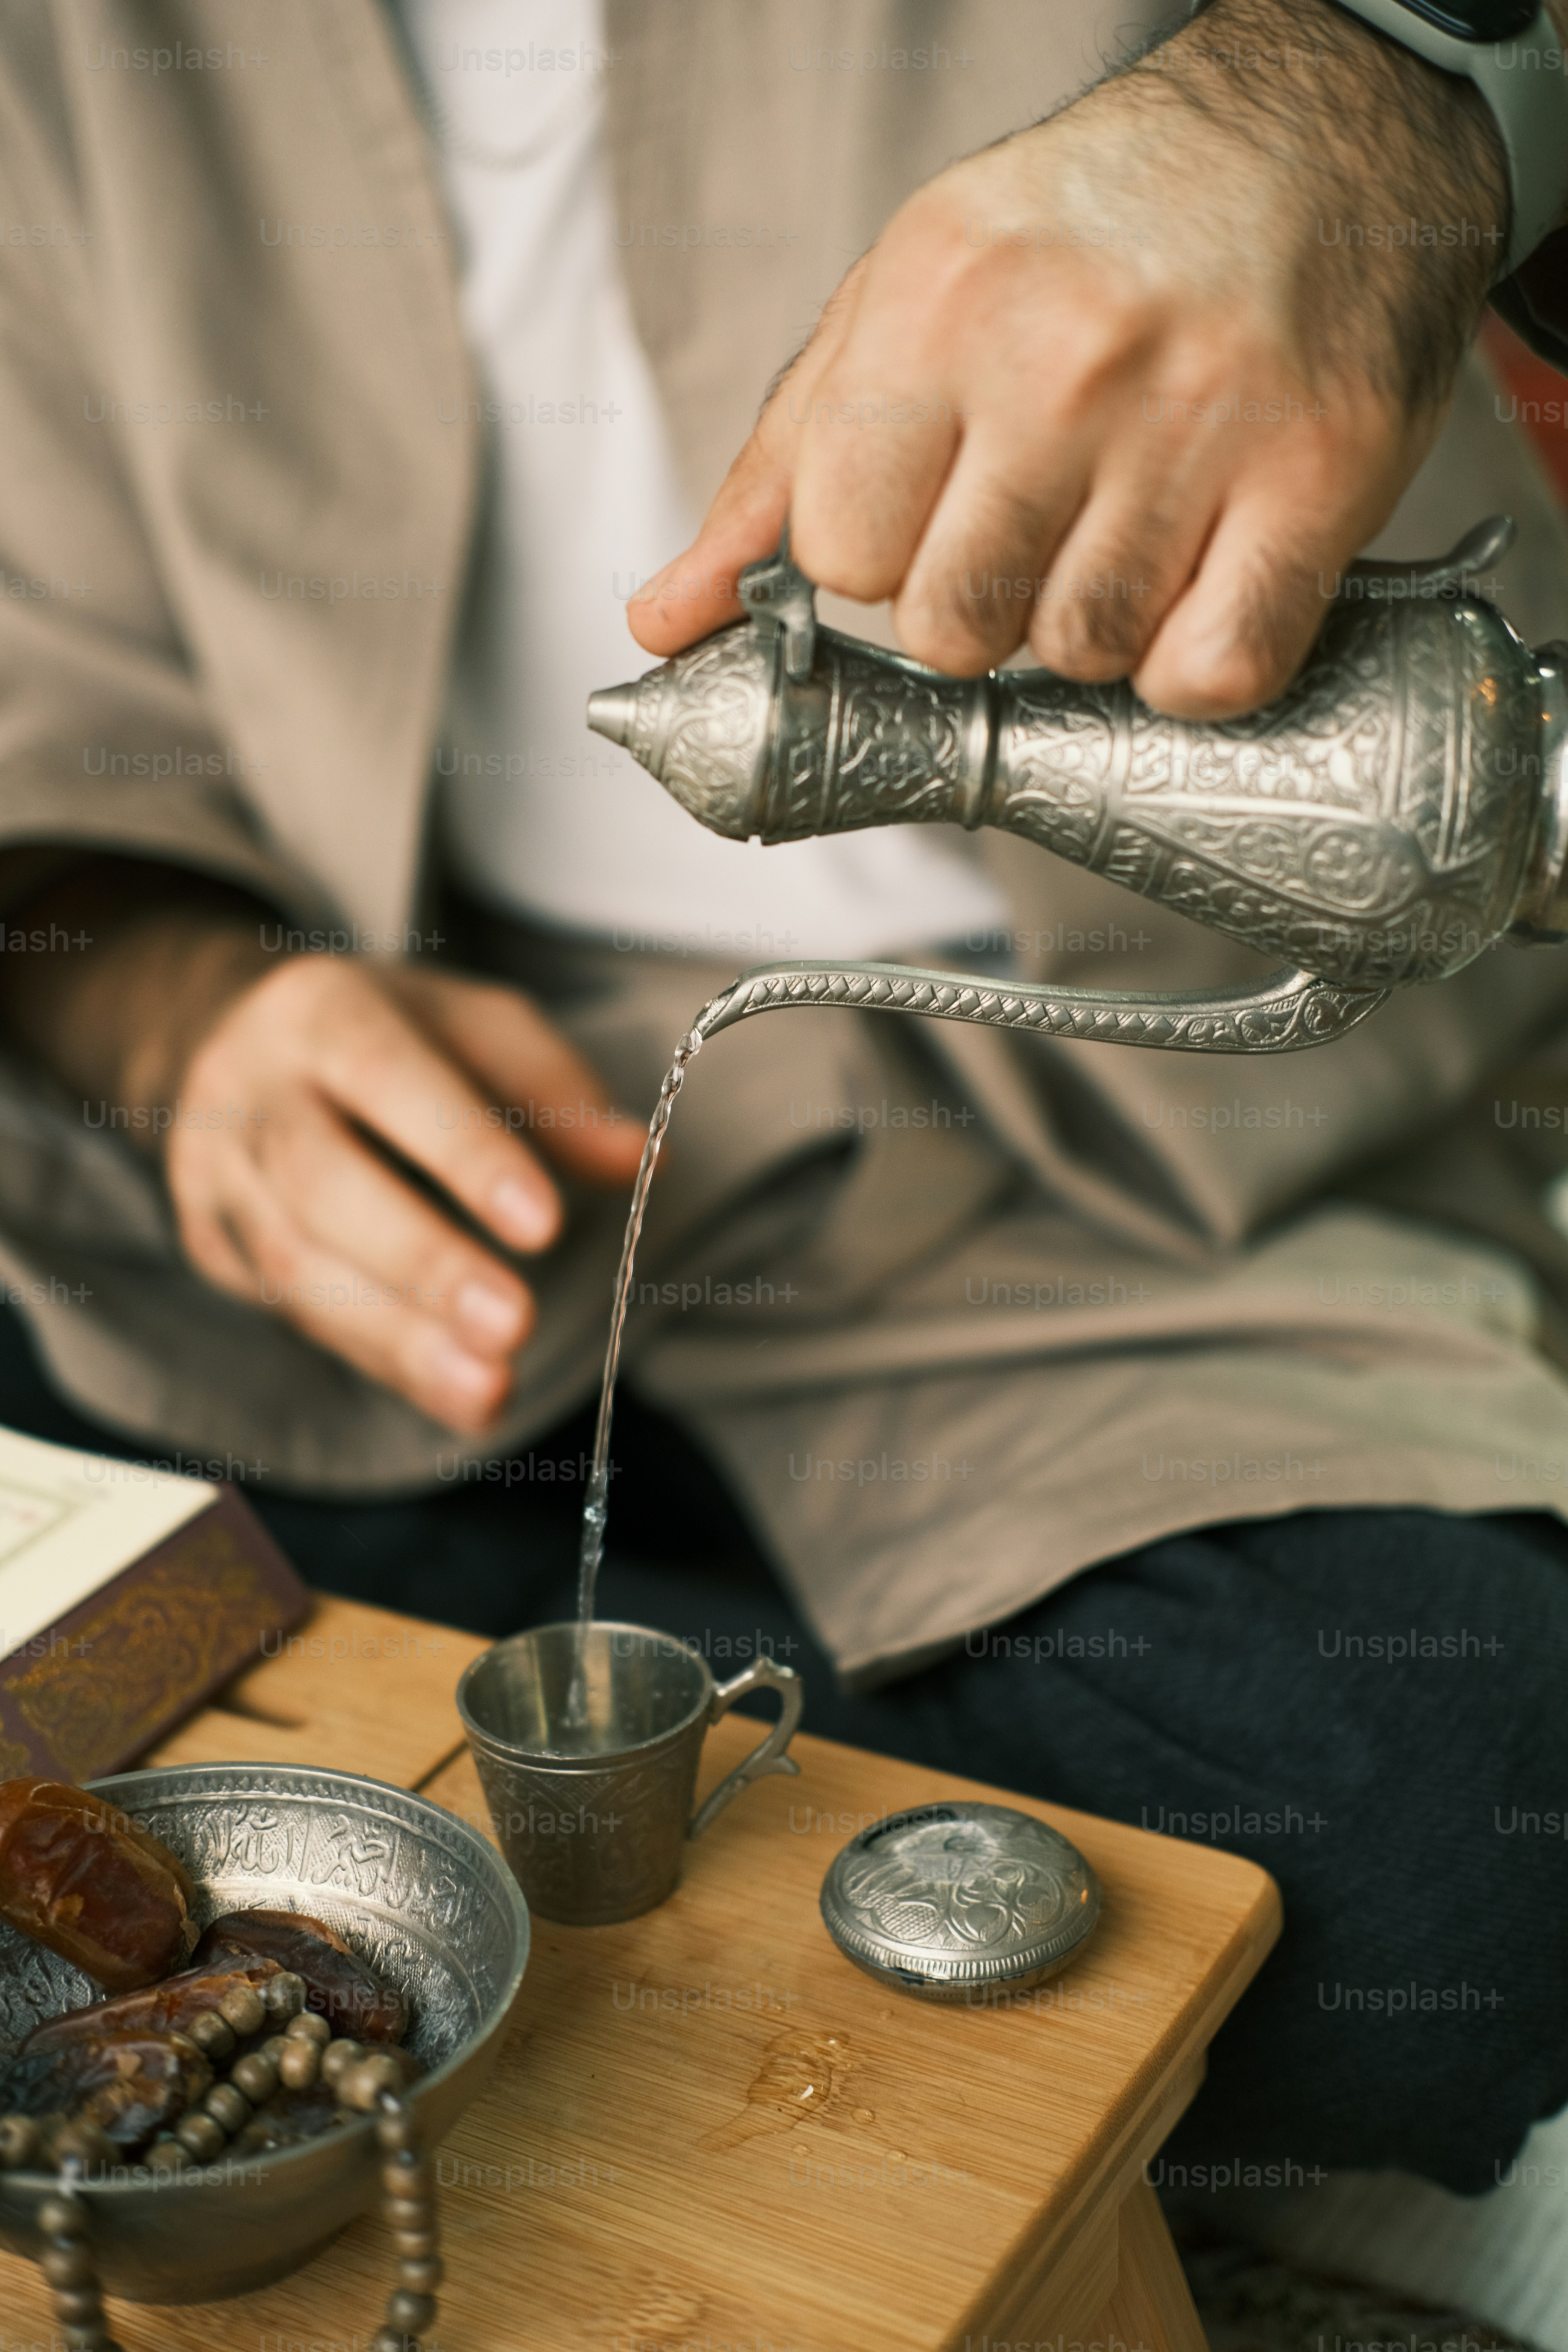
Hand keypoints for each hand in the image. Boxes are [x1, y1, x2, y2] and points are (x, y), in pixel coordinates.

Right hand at [166, 954, 643, 1430]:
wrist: (228, 1043)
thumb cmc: (383, 1037)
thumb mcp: (472, 1027)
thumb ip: (556, 1090)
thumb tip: (645, 1161)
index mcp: (322, 1013)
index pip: (391, 1079)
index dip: (464, 1154)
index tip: (544, 1225)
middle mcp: (250, 1091)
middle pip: (324, 1184)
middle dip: (423, 1264)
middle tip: (512, 1327)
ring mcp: (216, 1172)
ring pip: (297, 1266)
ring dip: (397, 1339)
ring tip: (488, 1389)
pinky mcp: (207, 1242)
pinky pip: (293, 1312)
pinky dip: (378, 1357)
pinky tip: (450, 1391)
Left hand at [629, 0, 1507, 719]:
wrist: (1316, 134)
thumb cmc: (1089, 232)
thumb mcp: (902, 304)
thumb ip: (779, 475)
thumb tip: (665, 623)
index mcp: (937, 308)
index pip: (845, 556)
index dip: (887, 561)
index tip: (937, 513)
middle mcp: (1064, 359)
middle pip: (956, 628)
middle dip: (985, 608)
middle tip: (1039, 528)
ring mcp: (1199, 419)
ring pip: (1083, 654)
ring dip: (1096, 627)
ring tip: (1130, 528)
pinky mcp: (1317, 473)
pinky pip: (1212, 669)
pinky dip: (1197, 663)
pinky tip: (1203, 583)